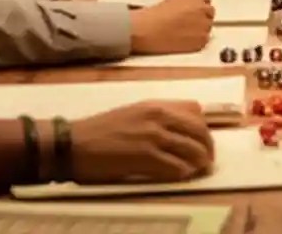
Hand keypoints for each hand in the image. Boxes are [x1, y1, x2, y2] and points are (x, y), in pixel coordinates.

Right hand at [71, 100, 214, 182]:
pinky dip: (183, 173)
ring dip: (199, 162)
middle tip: (207, 159)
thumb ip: (157, 117)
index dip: (203, 127)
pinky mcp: (145, 157)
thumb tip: (180, 128)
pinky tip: (182, 176)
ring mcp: (153, 137)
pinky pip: (176, 167)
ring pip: (191, 150)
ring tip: (199, 170)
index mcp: (156, 105)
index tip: (203, 139)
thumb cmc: (99, 130)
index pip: (195, 111)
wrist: (73, 143)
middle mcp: (158, 117)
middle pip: (199, 131)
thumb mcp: (133, 113)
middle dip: (207, 147)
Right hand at [130, 0, 214, 53]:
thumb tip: (192, 9)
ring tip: (183, 33)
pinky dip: (197, 41)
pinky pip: (204, 40)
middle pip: (209, 13)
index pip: (205, 0)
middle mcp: (202, 6)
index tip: (194, 13)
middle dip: (202, 17)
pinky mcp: (202, 38)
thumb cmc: (154, 15)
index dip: (199, 7)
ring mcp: (204, 23)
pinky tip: (184, 40)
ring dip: (200, 29)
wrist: (149, 29)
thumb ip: (187, 2)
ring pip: (208, 27)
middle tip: (189, 24)